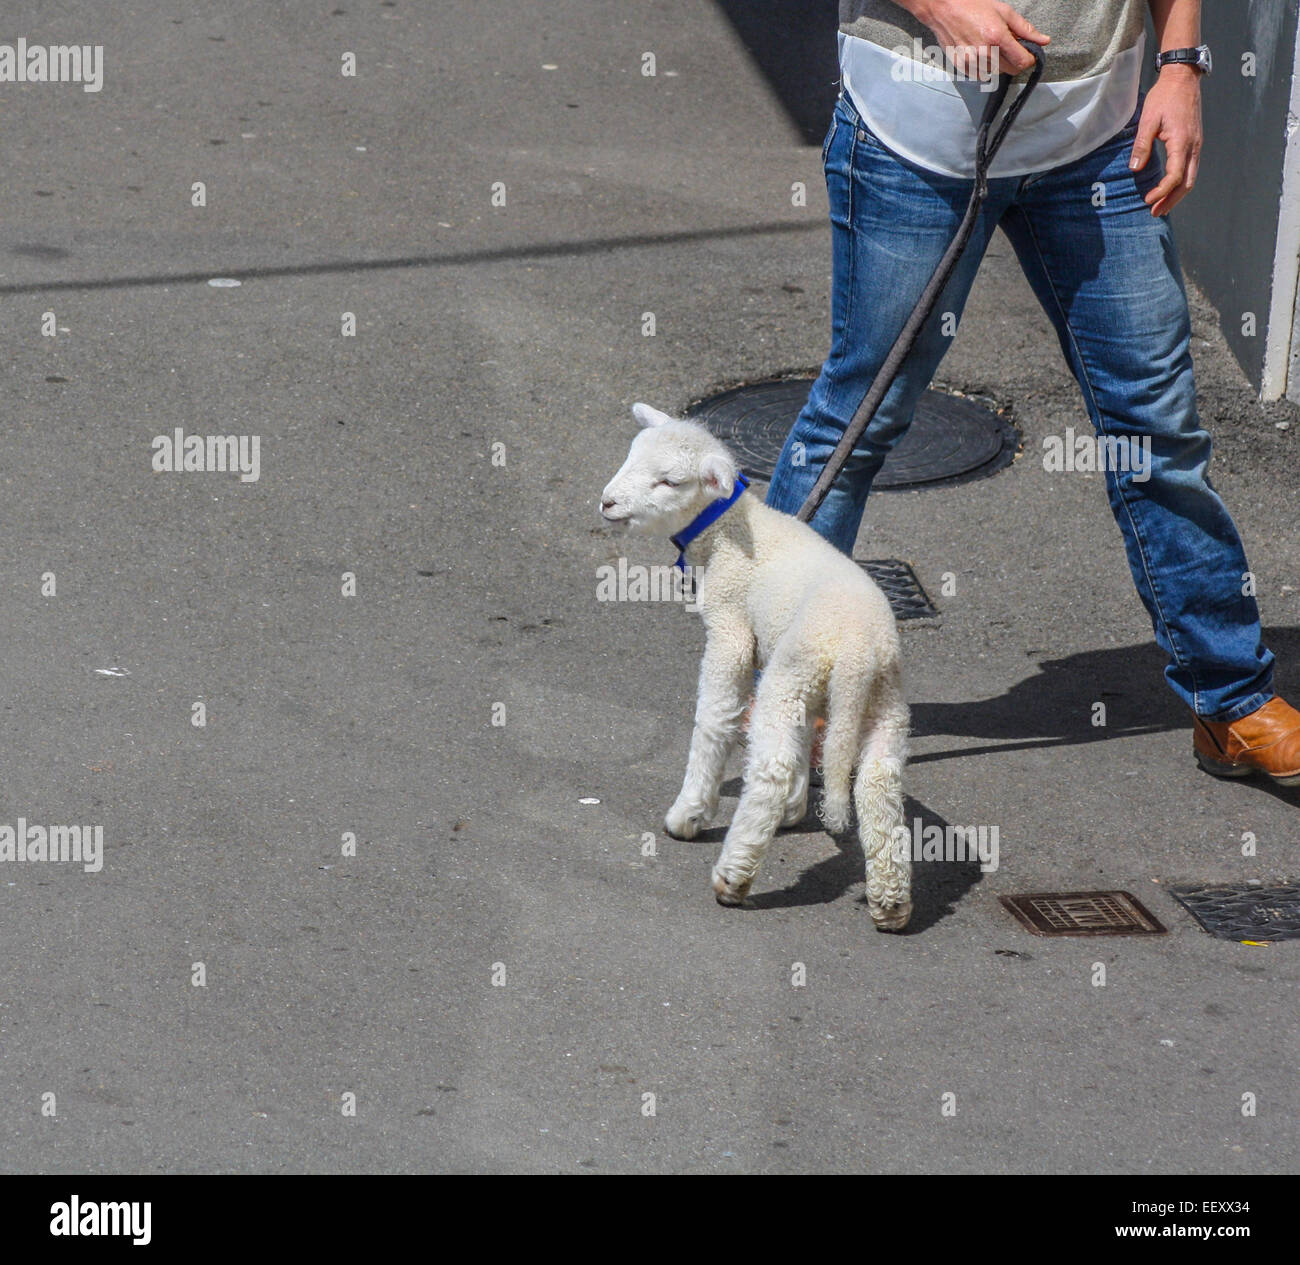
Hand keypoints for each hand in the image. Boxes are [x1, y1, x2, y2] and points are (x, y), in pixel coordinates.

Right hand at [911, 0, 1049, 78]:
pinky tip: (979, 52)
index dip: (1029, 59)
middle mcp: (984, 53)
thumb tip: (1044, 41)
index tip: (1028, 53)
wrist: (943, 9)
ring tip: (991, 47)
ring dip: (999, 63)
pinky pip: (980, 75)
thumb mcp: (1003, 11)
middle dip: (1015, 61)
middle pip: (1011, 70)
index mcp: (997, 37)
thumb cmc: (973, 6)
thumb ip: (1024, 29)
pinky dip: (984, 67)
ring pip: (996, 73)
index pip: (1022, 61)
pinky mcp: (961, 66)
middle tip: (1010, 47)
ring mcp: (971, 61)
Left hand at [1130, 65, 1202, 215]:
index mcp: (1182, 142)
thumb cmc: (1164, 97)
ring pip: (1191, 177)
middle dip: (1171, 200)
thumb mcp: (1148, 120)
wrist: (1183, 77)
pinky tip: (1169, 188)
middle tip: (1155, 213)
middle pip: (1187, 182)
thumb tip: (1135, 169)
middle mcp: (1194, 145)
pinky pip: (1190, 168)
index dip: (1161, 192)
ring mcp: (1197, 143)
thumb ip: (1141, 145)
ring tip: (1161, 206)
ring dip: (1177, 194)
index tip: (1146, 200)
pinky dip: (1181, 182)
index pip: (1174, 176)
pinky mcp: (1195, 141)